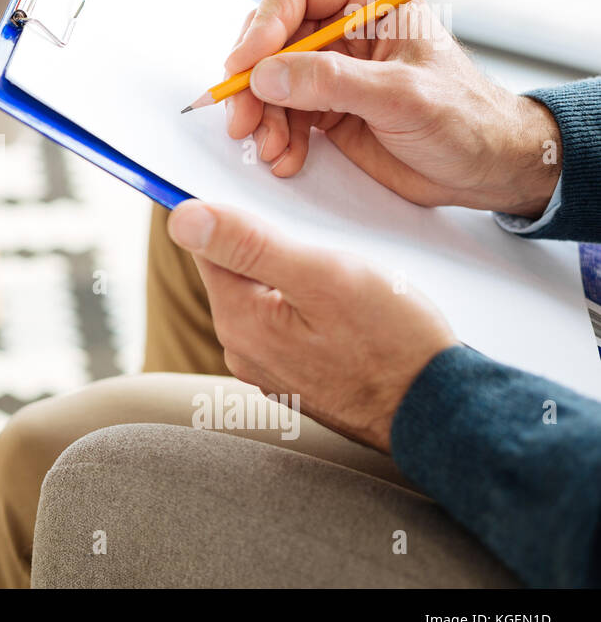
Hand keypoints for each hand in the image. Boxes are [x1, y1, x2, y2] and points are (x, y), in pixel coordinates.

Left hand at [168, 199, 458, 452]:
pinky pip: (285, 323)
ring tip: (339, 277)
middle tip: (321, 244)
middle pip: (235, 271)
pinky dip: (307, 305)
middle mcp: (241, 349)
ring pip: (264, 296)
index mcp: (238, 320)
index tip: (276, 209)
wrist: (439, 412)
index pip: (208, 246)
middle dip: (269, 248)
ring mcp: (267, 368)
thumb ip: (249, 245)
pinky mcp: (294, 377)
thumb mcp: (323, 276)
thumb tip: (182, 218)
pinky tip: (344, 309)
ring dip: (291, 277)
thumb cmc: (393, 343)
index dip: (237, 215)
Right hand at [224, 0, 560, 216]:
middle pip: (270, 37)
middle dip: (253, 81)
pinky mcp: (325, 107)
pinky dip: (276, 137)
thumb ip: (332, 81)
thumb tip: (266, 75)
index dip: (263, 24)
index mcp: (371, 2)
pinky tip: (287, 159)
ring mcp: (331, 69)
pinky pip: (280, 113)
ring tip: (273, 150)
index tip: (244, 68)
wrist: (488, 168)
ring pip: (268, 80)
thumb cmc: (465, 120)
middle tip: (244, 120)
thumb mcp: (401, 96)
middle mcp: (344, 28)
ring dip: (262, 117)